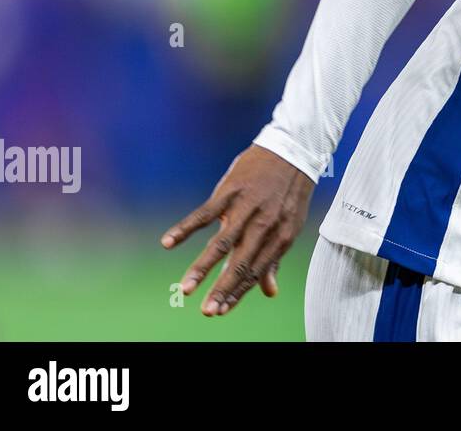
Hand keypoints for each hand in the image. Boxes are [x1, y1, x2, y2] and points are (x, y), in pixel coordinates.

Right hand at [161, 144, 314, 315]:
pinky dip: (185, 228)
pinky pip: (205, 213)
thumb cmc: (289, 193)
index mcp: (281, 237)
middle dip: (223, 290)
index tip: (220, 311)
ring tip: (186, 289)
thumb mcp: (290, 226)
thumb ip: (274, 259)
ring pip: (222, 243)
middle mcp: (265, 225)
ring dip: (202, 268)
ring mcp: (247, 207)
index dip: (237, 293)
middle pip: (241, 263)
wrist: (293, 150)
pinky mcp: (231, 190)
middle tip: (206, 311)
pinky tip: (167, 243)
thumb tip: (270, 292)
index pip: (256, 271)